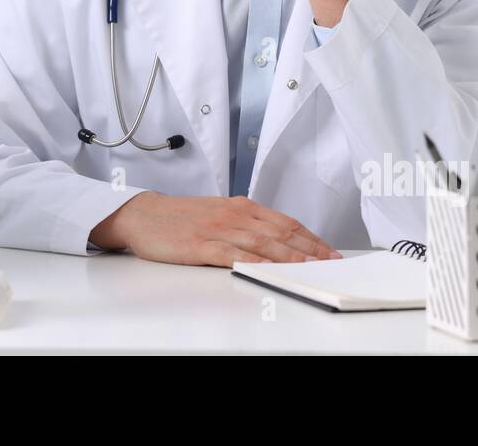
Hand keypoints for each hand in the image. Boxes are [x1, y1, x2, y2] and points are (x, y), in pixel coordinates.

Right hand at [89, 190, 342, 265]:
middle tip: (333, 262)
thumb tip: (275, 240)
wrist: (143, 215)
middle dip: (311, 249)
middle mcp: (235, 215)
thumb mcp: (218, 213)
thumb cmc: (180, 217)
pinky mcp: (203, 245)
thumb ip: (245, 223)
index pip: (285, 223)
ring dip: (291, 258)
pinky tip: (271, 271)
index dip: (311, 238)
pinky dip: (256, 263)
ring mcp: (220, 230)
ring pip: (264, 244)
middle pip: (281, 233)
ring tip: (313, 269)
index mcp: (241, 206)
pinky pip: (235, 255)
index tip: (330, 251)